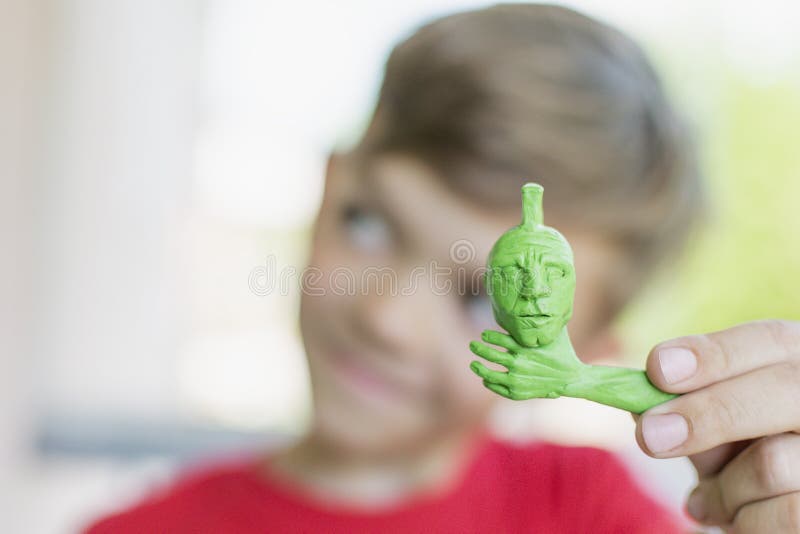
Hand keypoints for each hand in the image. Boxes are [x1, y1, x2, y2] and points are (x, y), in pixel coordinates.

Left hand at [469, 329, 582, 399]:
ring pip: (489, 373)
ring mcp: (516, 379)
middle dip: (478, 349)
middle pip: (490, 354)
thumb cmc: (563, 352)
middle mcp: (517, 362)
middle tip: (472, 345)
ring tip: (473, 364)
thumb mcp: (555, 333)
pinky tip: (485, 379)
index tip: (483, 335)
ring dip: (479, 368)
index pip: (497, 339)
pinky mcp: (518, 392)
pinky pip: (497, 387)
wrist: (572, 378)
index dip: (488, 337)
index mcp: (523, 347)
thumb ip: (544, 320)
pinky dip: (489, 383)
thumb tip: (541, 301)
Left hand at [637, 320, 799, 532]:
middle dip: (706, 413)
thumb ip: (683, 404)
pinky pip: (785, 514)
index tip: (658, 370)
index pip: (767, 340)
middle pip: (780, 390)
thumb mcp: (711, 422)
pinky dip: (744, 522)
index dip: (712, 354)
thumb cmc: (739, 456)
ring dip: (722, 489)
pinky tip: (735, 519)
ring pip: (771, 463)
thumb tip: (637, 399)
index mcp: (797, 361)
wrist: (775, 509)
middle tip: (649, 436)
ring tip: (706, 502)